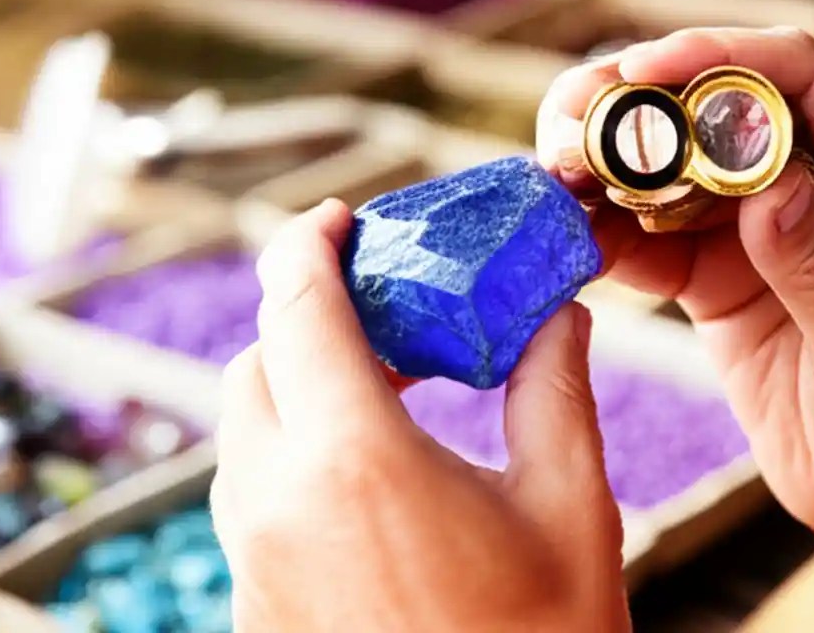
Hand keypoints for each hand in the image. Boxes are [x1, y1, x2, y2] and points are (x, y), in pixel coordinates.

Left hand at [210, 200, 629, 632]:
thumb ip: (556, 389)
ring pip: (245, 426)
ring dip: (298, 382)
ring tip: (384, 383)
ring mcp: (250, 558)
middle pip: (258, 360)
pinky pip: (249, 490)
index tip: (342, 219)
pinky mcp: (252, 601)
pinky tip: (367, 465)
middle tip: (387, 310)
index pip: (298, 307)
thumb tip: (560, 314)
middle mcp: (274, 501)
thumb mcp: (569, 507)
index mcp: (354, 460)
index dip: (310, 243)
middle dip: (309, 315)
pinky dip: (291, 448)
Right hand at [539, 27, 813, 536]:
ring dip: (609, 163)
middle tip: (576, 113)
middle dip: (644, 103)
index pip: (806, 85)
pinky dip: (604, 236)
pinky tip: (565, 233)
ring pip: (672, 173)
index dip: (726, 59)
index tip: (650, 68)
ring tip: (554, 166)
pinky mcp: (715, 286)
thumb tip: (764, 186)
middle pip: (719, 114)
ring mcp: (757, 239)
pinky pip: (649, 245)